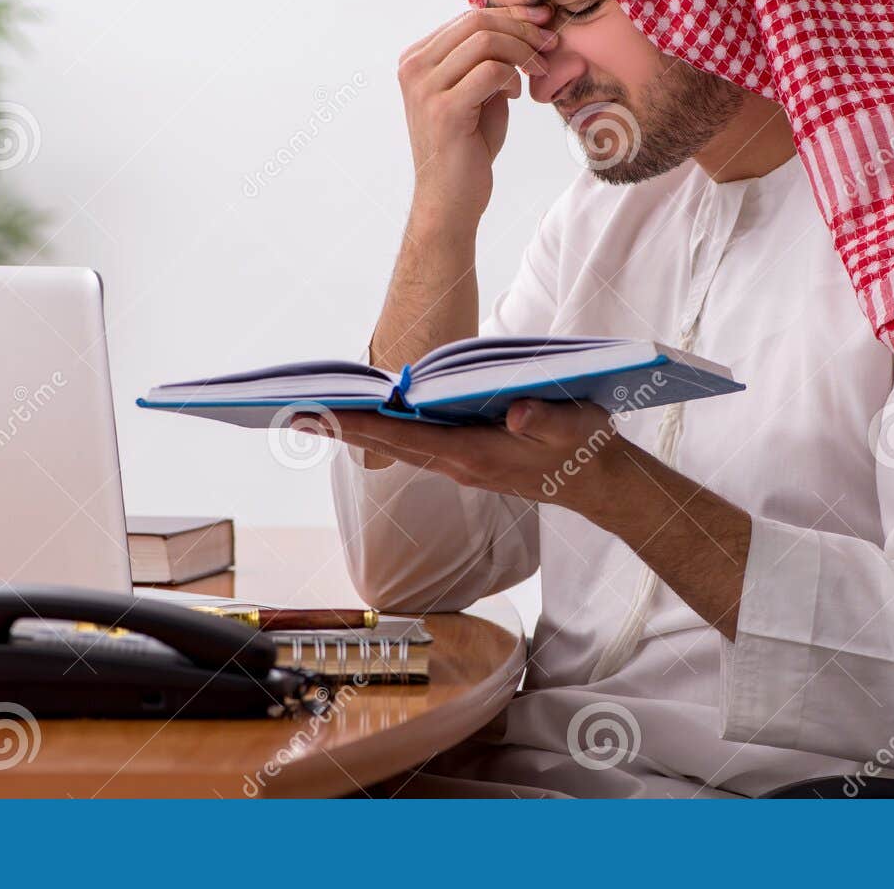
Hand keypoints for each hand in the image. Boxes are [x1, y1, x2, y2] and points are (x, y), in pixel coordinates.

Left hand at [324, 399, 625, 508]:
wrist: (598, 484)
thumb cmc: (584, 450)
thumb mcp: (573, 427)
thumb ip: (543, 420)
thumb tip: (513, 414)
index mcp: (473, 455)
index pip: (404, 438)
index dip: (361, 425)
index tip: (321, 415)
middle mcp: (457, 463)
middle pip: (387, 443)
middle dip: (343, 427)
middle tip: (295, 412)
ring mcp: (459, 463)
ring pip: (397, 444)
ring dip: (360, 428)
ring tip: (317, 410)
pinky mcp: (465, 457)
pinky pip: (415, 442)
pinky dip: (386, 429)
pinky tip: (370, 414)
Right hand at [396, 6, 557, 230]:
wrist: (450, 199)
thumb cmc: (467, 147)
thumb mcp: (476, 92)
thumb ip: (486, 59)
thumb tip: (521, 22)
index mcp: (416, 59)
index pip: (467, 17)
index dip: (510, 13)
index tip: (544, 21)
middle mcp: (413, 68)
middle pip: (476, 22)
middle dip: (522, 27)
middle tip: (550, 44)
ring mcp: (424, 88)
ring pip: (485, 41)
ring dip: (522, 51)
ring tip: (538, 70)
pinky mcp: (444, 109)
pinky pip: (491, 71)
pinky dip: (512, 77)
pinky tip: (515, 95)